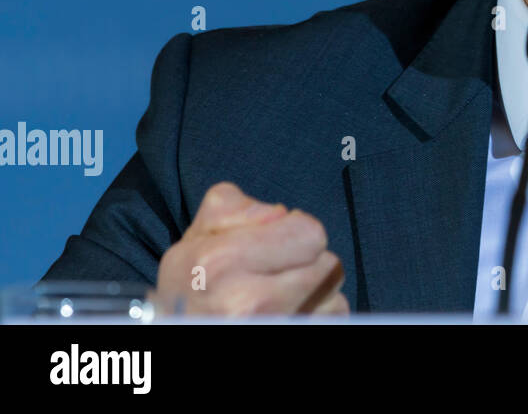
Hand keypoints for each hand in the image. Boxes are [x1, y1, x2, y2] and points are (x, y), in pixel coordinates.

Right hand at [152, 181, 348, 315]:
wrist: (175, 334)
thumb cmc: (192, 284)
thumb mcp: (197, 235)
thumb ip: (236, 207)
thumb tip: (280, 214)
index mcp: (220, 263)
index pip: (310, 234)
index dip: (296, 231)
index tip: (276, 242)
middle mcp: (246, 303)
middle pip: (328, 265)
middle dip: (308, 263)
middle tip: (277, 273)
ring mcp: (271, 327)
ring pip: (334, 297)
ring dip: (316, 293)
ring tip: (280, 296)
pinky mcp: (292, 338)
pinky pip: (331, 319)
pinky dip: (315, 315)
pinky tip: (286, 314)